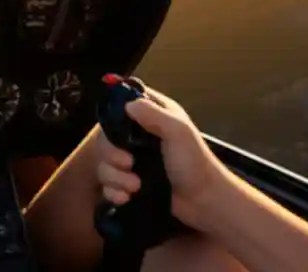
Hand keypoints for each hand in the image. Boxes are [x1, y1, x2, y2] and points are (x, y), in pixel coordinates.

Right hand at [95, 85, 230, 230]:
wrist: (203, 202)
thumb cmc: (194, 162)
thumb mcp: (178, 131)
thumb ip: (154, 114)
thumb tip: (127, 105)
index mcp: (151, 116)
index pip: (121, 104)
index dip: (113, 114)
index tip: (115, 129)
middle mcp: (138, 136)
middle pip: (105, 138)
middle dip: (111, 154)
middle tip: (128, 164)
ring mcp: (132, 161)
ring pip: (103, 163)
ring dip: (114, 177)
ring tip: (135, 186)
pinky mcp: (128, 184)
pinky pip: (107, 185)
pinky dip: (113, 192)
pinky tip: (126, 197)